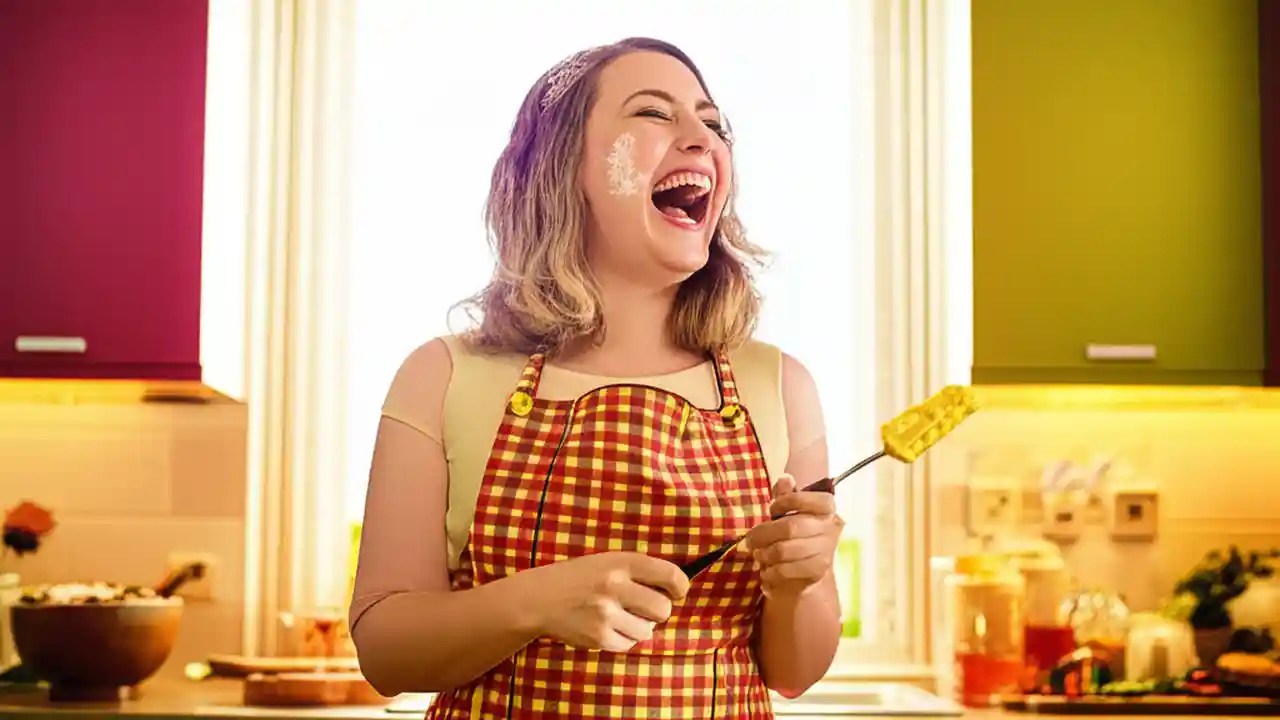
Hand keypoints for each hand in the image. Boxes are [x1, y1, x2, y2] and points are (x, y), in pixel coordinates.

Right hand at [524, 551, 689, 652]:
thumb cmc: (579, 578)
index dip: (680, 587)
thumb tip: (675, 590)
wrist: (539, 598)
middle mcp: (615, 586)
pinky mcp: (598, 637)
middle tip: (642, 608)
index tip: (676, 592)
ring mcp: (606, 613)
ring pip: (647, 631)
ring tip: (620, 618)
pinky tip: (607, 627)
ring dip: (639, 627)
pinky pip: (628, 644)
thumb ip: (638, 572)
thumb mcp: (607, 561)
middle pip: (663, 608)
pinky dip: (622, 639)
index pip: (670, 574)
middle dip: (657, 611)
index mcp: (621, 562)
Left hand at [745, 474, 843, 597]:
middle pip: (789, 527)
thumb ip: (786, 496)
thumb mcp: (792, 511)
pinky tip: (766, 571)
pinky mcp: (818, 572)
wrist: (813, 569)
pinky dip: (771, 572)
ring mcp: (826, 551)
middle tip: (750, 540)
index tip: (772, 509)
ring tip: (758, 555)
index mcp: (826, 507)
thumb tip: (785, 479)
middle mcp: (829, 527)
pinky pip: (787, 571)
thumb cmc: (799, 534)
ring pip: (785, 551)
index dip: (784, 501)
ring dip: (765, 554)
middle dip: (763, 534)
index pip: (804, 498)